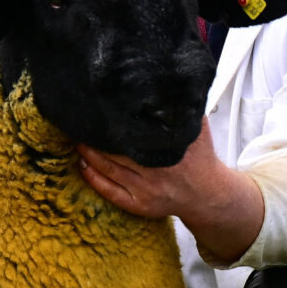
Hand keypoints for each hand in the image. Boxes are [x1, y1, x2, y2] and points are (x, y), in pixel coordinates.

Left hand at [77, 120, 263, 264]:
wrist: (208, 194)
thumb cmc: (198, 157)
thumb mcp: (197, 128)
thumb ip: (181, 107)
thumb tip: (165, 82)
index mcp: (171, 147)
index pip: (136, 130)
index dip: (116, 119)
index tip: (102, 107)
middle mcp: (158, 169)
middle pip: (118, 149)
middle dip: (98, 136)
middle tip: (81, 122)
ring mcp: (147, 189)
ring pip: (110, 168)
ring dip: (89, 153)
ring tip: (78, 139)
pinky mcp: (139, 205)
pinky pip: (110, 191)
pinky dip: (93, 177)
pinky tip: (82, 164)